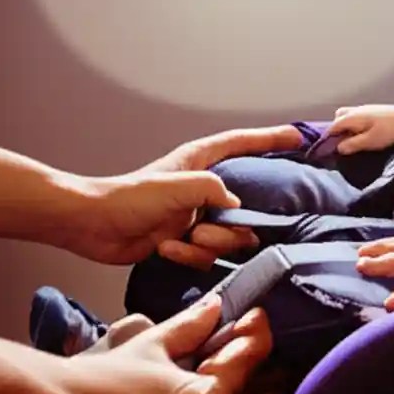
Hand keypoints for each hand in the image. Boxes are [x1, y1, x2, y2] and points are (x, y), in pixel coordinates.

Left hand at [60, 126, 302, 264]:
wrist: (93, 226)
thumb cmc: (130, 197)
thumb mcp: (179, 186)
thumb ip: (216, 190)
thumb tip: (238, 210)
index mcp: (201, 162)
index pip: (243, 144)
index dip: (271, 139)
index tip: (299, 137)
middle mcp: (203, 188)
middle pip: (245, 206)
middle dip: (232, 224)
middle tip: (206, 226)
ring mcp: (195, 217)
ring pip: (229, 237)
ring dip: (208, 243)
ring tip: (181, 237)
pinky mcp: (185, 242)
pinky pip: (207, 255)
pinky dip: (189, 255)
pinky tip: (167, 249)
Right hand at [60, 294, 272, 393]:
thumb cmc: (99, 385)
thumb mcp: (149, 348)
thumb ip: (189, 327)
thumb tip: (215, 306)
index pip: (250, 359)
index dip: (256, 331)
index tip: (255, 315)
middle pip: (257, 392)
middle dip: (257, 361)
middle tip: (250, 337)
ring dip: (248, 389)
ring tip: (237, 364)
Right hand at [329, 105, 393, 153]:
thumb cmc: (388, 130)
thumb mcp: (370, 141)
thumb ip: (353, 144)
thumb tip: (338, 148)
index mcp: (352, 117)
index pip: (333, 126)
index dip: (328, 138)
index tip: (327, 150)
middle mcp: (355, 110)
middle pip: (338, 118)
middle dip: (336, 130)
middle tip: (342, 144)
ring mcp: (364, 109)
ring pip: (347, 116)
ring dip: (346, 127)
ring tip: (352, 140)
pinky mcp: (371, 111)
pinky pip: (355, 117)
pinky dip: (353, 125)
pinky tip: (361, 134)